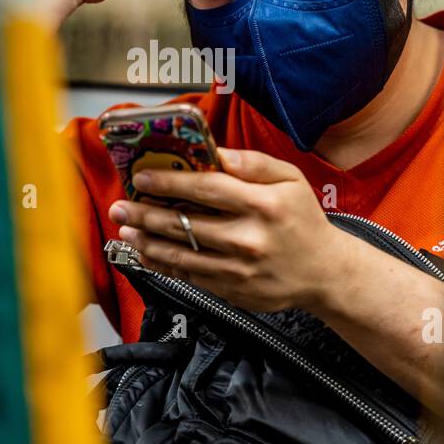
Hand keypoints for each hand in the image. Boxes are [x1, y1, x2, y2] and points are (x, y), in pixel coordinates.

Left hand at [107, 148, 351, 312]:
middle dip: (144, 214)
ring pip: (180, 254)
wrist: (324, 273)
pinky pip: (189, 276)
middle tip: (120, 206)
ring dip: (146, 242)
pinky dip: (164, 265)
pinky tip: (147, 253)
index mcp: (263, 205)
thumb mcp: (291, 180)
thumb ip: (253, 163)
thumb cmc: (303, 220)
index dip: (168, 183)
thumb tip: (214, 152)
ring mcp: (238, 269)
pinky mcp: (232, 291)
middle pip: (184, 224)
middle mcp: (248, 239)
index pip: (205, 189)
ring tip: (126, 230)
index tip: (141, 179)